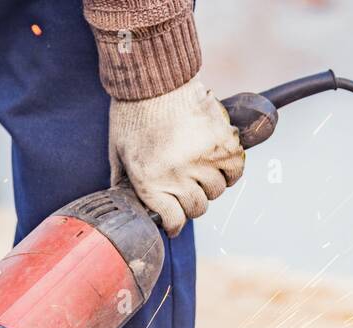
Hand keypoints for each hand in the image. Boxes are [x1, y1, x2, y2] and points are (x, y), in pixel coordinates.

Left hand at [108, 77, 245, 236]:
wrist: (153, 78)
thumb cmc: (131, 113)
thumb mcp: (117, 152)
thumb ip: (120, 180)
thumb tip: (120, 199)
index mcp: (150, 182)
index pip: (174, 221)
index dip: (174, 224)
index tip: (174, 222)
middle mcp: (178, 175)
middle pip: (198, 208)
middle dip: (192, 203)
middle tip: (187, 192)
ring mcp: (202, 159)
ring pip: (217, 190)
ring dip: (210, 186)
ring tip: (202, 174)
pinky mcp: (222, 140)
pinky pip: (236, 168)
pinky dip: (231, 171)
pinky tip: (221, 165)